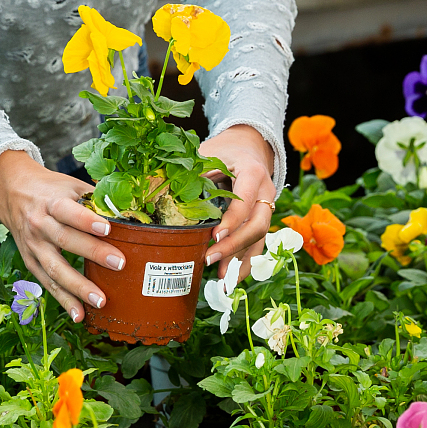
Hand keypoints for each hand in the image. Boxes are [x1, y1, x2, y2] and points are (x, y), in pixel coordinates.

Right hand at [0, 149, 123, 323]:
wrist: (12, 192)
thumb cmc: (51, 189)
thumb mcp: (70, 184)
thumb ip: (95, 198)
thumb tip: (129, 211)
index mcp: (51, 202)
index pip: (68, 211)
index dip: (86, 220)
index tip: (107, 228)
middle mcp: (39, 225)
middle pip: (65, 240)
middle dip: (93, 252)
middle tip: (119, 263)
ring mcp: (34, 246)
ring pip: (55, 269)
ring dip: (78, 287)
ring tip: (101, 300)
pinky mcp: (31, 262)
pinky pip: (48, 284)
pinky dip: (64, 301)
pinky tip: (79, 315)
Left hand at [200, 123, 277, 278]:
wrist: (249, 147)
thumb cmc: (224, 150)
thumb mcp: (208, 153)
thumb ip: (192, 171)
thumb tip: (158, 190)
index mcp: (253, 173)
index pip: (244, 202)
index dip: (231, 221)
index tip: (213, 236)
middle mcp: (266, 192)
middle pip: (257, 225)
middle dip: (234, 246)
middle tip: (210, 259)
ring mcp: (267, 207)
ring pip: (260, 239)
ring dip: (241, 261)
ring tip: (221, 280)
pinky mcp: (263, 219)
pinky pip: (258, 243)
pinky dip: (245, 261)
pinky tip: (231, 276)